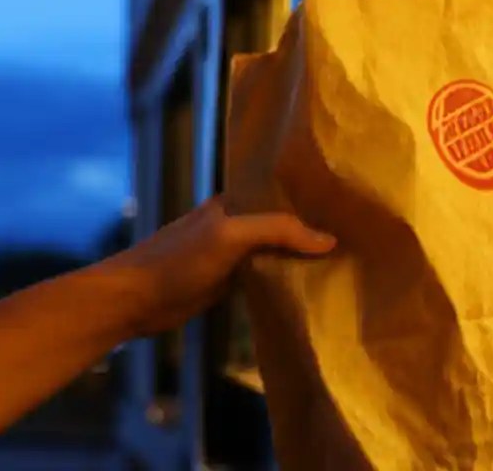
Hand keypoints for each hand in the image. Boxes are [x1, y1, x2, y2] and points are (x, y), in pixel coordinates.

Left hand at [103, 197, 334, 335]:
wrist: (134, 300)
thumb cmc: (177, 260)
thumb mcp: (229, 236)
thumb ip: (277, 231)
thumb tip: (328, 239)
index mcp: (233, 203)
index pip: (280, 193)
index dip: (310, 198)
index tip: (348, 205)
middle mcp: (235, 224)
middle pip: (281, 224)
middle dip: (311, 229)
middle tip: (358, 237)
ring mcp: (232, 255)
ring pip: (275, 253)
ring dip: (301, 258)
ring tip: (346, 263)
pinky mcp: (228, 284)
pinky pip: (265, 278)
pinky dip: (285, 282)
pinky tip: (311, 289)